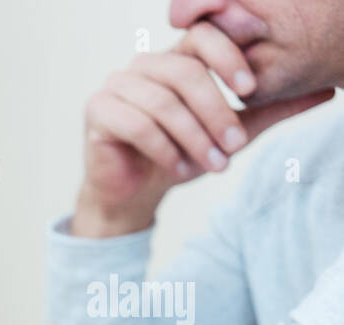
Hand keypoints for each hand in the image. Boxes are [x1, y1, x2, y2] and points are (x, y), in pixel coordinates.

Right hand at [72, 22, 334, 237]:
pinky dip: (164, 149)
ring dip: (193, 137)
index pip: (203, 35)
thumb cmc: (178, 157)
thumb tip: (326, 91)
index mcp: (173, 60)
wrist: (133, 195)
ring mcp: (115, 85)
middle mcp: (142, 66)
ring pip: (163, 102)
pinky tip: (178, 168)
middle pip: (184, 72)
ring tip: (213, 165)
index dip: (228, 54)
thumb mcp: (232, 133)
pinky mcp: (97, 111)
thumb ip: (270, 109)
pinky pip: (137, 124)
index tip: (250, 88)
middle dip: (216, 112)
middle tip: (235, 145)